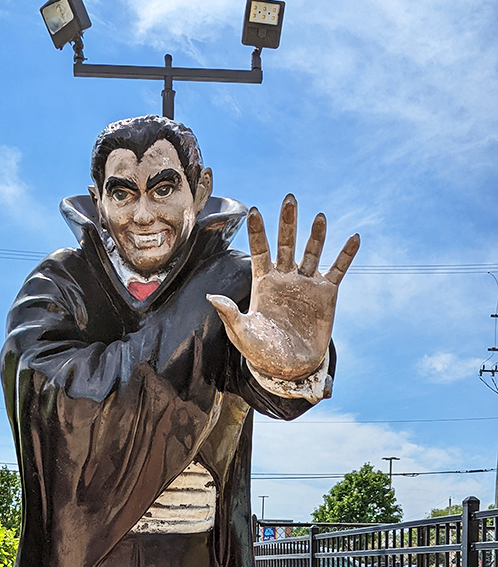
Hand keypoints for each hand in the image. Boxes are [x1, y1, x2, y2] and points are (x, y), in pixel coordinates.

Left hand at [207, 195, 358, 381]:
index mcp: (263, 283)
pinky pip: (338, 270)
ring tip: (319, 217)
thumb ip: (230, 314)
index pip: (259, 251)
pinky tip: (354, 238)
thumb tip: (211, 297)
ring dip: (316, 235)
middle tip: (289, 199)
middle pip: (286, 244)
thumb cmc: (261, 351)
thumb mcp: (242, 334)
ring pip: (312, 252)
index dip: (257, 232)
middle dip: (288, 222)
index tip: (254, 211)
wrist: (289, 367)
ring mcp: (306, 284)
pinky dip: (346, 255)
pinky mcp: (326, 294)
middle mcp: (285, 278)